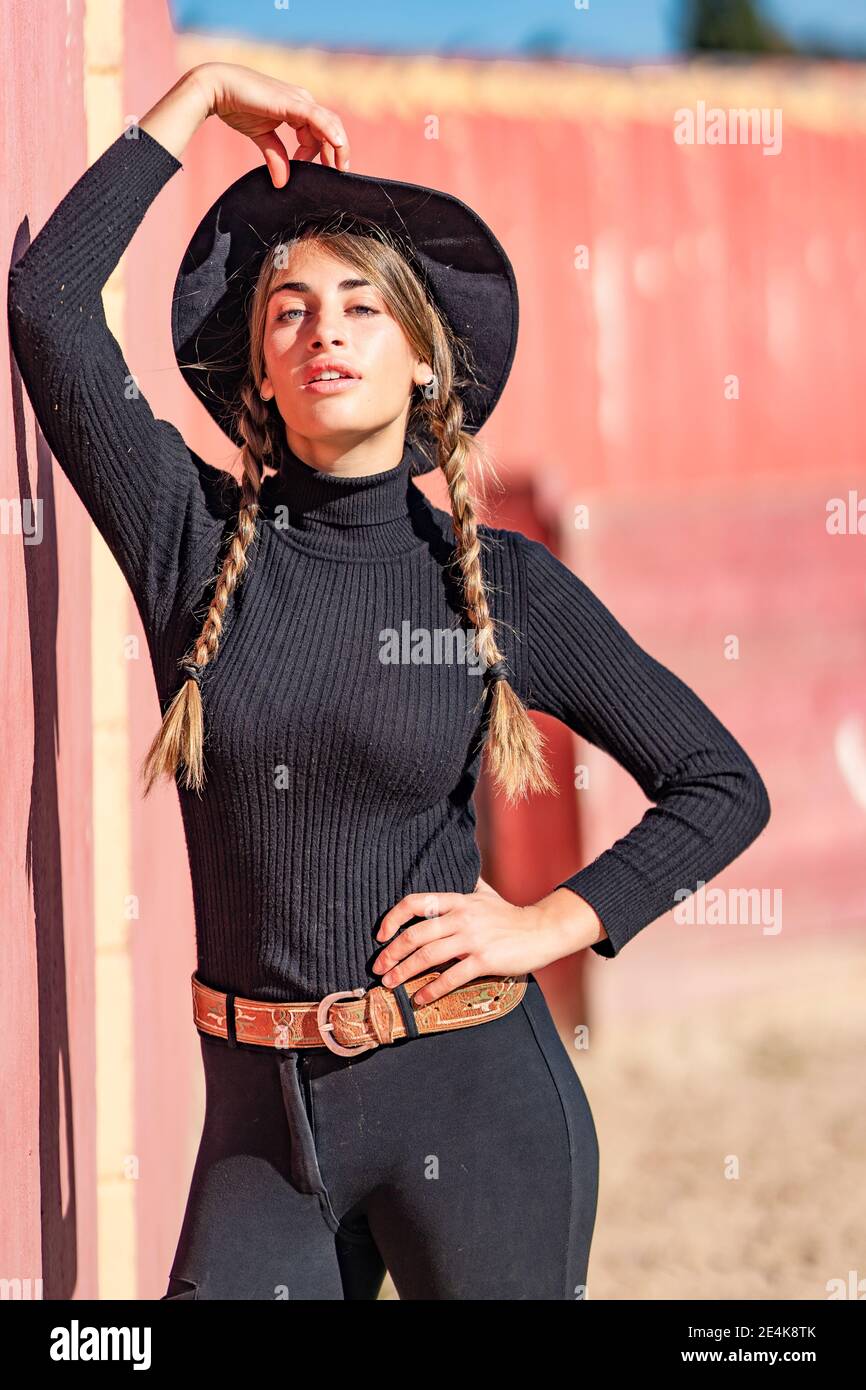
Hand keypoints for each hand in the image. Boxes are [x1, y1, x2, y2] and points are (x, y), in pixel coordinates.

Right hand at [191, 61, 350, 185]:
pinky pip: (318, 118)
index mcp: (297, 108)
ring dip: (338, 146)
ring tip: (339, 167)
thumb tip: (281, 182)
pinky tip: (337, 145)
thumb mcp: (262, 137)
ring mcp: (298, 100)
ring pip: (330, 123)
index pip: (320, 131)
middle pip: (331, 127)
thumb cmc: (237, 106)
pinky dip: (330, 132)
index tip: (311, 169)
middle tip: (337, 172)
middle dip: (336, 151)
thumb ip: (275, 157)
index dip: (320, 153)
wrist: (218, 88)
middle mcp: (302, 101)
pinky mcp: (291, 102)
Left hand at [371, 876, 581, 1006]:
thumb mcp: (485, 894)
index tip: (381, 935)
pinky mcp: (484, 960)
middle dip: (391, 954)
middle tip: (379, 968)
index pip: (416, 902)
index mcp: (458, 900)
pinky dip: (431, 989)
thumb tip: (457, 870)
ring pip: (427, 956)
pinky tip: (419, 998)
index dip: (393, 918)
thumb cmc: (510, 916)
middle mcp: (461, 917)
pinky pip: (450, 977)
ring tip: (390, 985)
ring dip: (404, 973)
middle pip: (415, 934)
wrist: (542, 930)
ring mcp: (472, 939)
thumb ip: (466, 886)